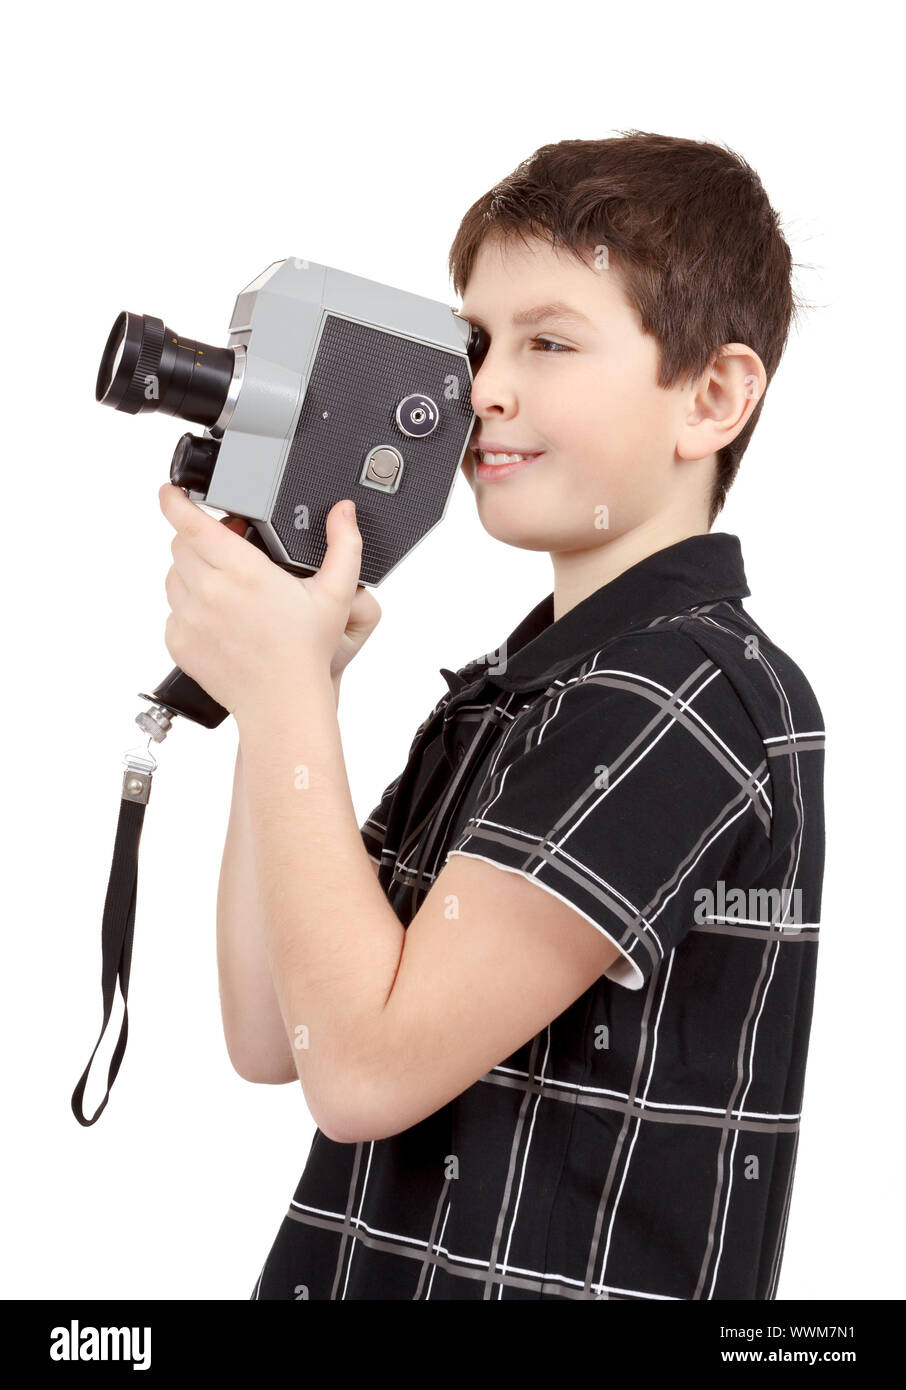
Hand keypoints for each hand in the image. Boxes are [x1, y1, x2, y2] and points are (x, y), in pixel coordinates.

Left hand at [159, 483, 376, 722]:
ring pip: (174, 577)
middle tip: (227, 551)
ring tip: (225, 588)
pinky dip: (189, 608)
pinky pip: (173, 611)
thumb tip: (343, 512)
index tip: (172, 491)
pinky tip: (220, 619)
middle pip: (181, 545)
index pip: (191, 523)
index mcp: (243, 571)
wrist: (282, 703)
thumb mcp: (335, 595)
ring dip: (192, 572)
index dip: (176, 500)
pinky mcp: (179, 641)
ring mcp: (190, 618)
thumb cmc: (306, 652)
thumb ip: (344, 546)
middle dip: (199, 540)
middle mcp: (209, 591)